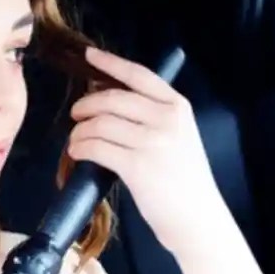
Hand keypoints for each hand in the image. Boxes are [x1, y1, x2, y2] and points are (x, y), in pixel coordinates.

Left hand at [67, 47, 229, 257]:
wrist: (198, 218)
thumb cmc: (184, 181)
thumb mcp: (178, 136)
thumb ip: (152, 116)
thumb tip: (110, 102)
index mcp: (177, 106)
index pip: (138, 75)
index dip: (110, 62)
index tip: (89, 55)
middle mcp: (166, 118)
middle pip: (112, 98)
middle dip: (86, 104)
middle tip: (76, 114)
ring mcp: (152, 141)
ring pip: (99, 123)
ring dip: (80, 131)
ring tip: (76, 140)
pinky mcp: (137, 165)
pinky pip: (96, 147)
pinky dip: (80, 148)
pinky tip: (78, 153)